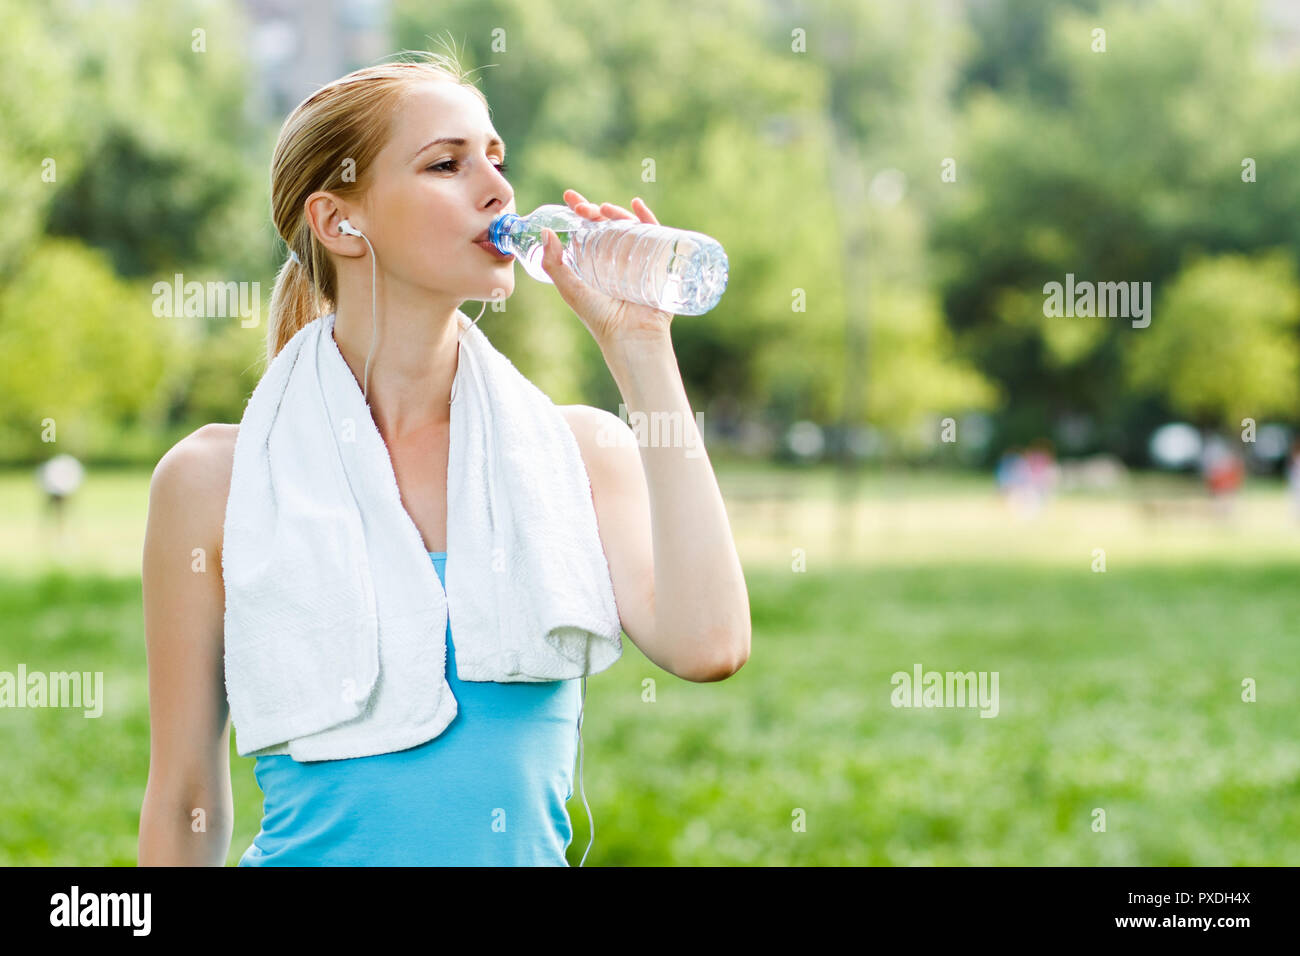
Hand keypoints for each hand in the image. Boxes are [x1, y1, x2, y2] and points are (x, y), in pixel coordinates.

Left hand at [539, 189, 673, 350]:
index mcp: (597, 262)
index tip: (569, 197)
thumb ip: (554, 264)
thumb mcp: (571, 289)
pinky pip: (656, 234)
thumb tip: (545, 231)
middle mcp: (618, 258)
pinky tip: (637, 204)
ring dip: (617, 212)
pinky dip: (647, 217)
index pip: (588, 230)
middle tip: (582, 208)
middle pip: (609, 225)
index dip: (579, 212)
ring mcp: (639, 259)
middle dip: (595, 210)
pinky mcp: (659, 262)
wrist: (631, 336)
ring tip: (604, 209)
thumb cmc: (599, 318)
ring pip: (629, 226)